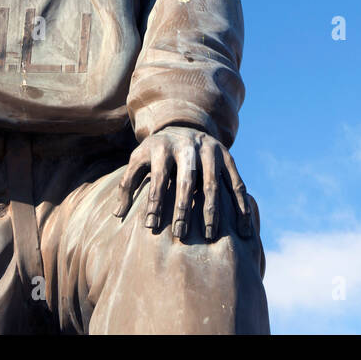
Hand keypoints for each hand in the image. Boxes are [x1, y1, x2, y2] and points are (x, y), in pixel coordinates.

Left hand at [113, 126, 252, 242]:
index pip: (158, 177)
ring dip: (212, 210)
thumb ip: (128, 183)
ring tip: (210, 235)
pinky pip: (235, 182)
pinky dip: (240, 204)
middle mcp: (188, 146)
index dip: (154, 202)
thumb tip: (118, 214)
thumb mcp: (138, 159)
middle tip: (180, 233)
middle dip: (183, 208)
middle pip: (186, 180)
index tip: (151, 226)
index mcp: (163, 146)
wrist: (182, 124)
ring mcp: (210, 150)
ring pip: (212, 182)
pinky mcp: (227, 156)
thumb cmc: (156, 152)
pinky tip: (242, 226)